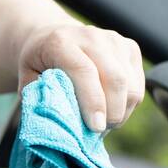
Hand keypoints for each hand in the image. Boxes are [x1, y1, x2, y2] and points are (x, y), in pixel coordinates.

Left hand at [19, 22, 145, 132]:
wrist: (53, 37)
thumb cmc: (39, 64)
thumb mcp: (28, 80)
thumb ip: (40, 99)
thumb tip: (59, 124)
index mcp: (61, 42)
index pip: (84, 72)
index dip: (93, 102)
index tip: (96, 127)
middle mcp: (91, 36)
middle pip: (115, 79)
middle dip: (112, 113)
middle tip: (98, 132)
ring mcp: (114, 40)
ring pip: (131, 85)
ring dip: (121, 112)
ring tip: (102, 121)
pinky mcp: (130, 48)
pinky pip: (139, 85)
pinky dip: (127, 105)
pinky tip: (110, 108)